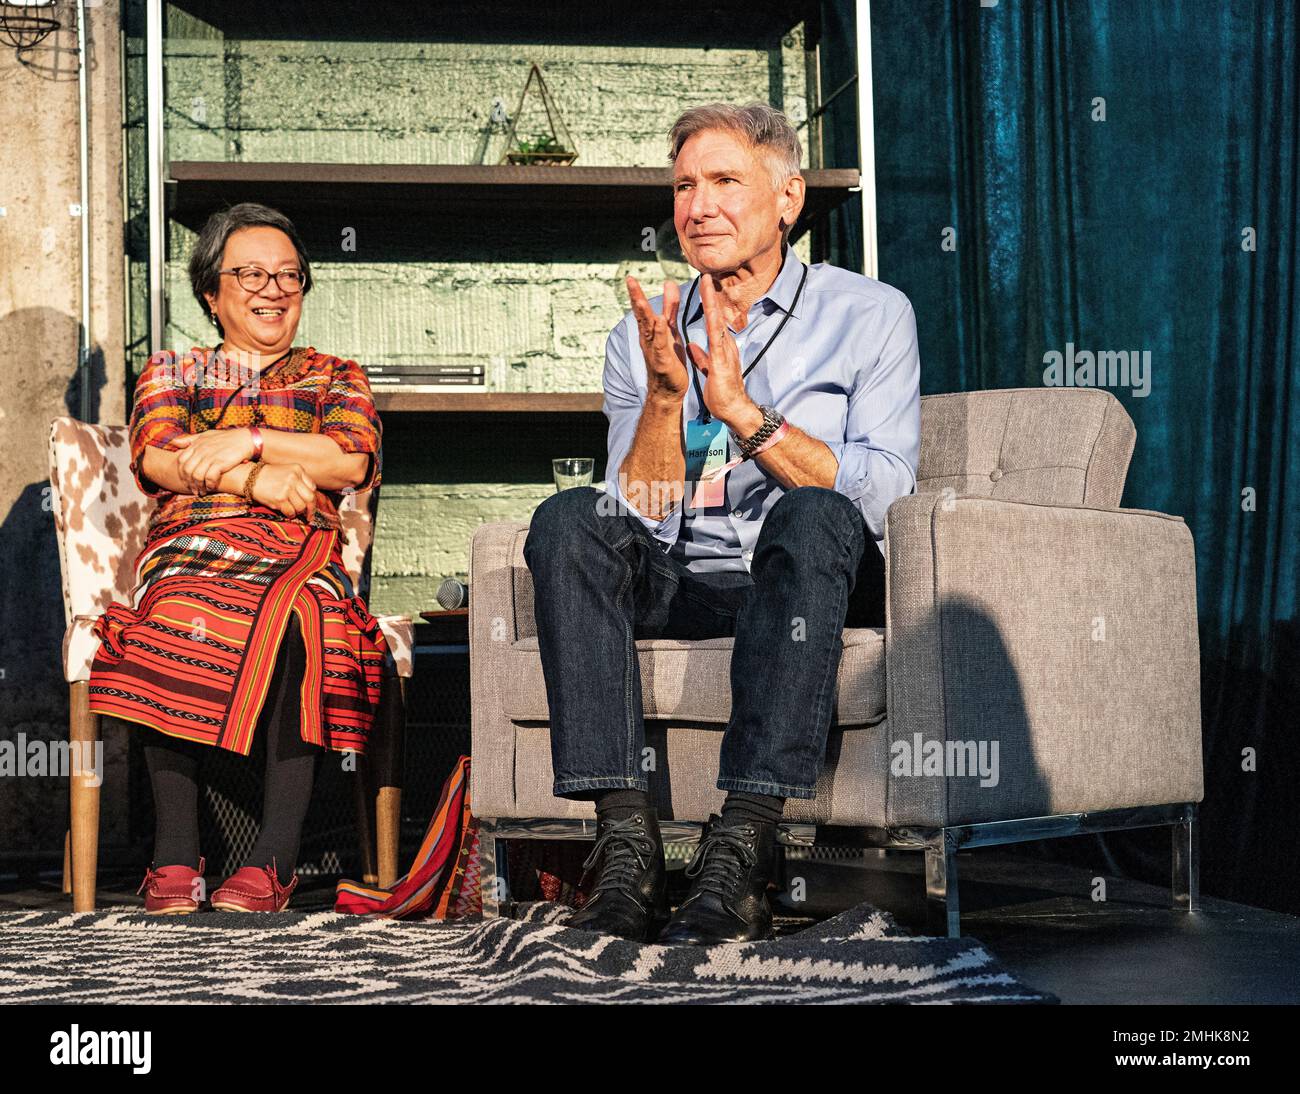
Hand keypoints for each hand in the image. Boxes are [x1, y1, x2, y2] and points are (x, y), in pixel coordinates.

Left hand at [170, 429, 255, 493]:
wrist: (245, 439)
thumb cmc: (226, 438)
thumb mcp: (206, 435)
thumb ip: (190, 440)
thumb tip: (173, 442)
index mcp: (196, 444)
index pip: (181, 461)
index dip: (181, 473)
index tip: (187, 481)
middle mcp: (201, 450)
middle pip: (187, 470)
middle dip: (189, 483)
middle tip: (194, 490)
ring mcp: (210, 456)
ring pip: (197, 476)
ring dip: (198, 486)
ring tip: (202, 492)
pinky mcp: (220, 462)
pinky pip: (210, 477)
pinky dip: (209, 484)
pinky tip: (212, 487)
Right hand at [249, 462, 317, 521]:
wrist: (249, 477)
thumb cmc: (268, 477)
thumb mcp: (286, 472)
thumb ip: (299, 481)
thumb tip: (311, 500)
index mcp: (298, 469)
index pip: (312, 487)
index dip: (313, 498)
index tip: (311, 505)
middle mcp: (294, 477)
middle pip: (310, 498)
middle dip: (311, 509)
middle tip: (309, 516)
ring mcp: (287, 488)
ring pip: (301, 507)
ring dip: (298, 512)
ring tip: (293, 512)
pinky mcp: (279, 498)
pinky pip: (291, 512)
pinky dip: (290, 515)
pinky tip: (287, 513)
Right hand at [626, 276, 688, 403]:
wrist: (668, 390)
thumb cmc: (669, 359)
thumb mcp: (670, 329)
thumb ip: (670, 308)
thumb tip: (669, 283)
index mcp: (650, 331)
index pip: (642, 309)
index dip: (636, 294)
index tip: (630, 278)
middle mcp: (648, 339)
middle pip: (641, 316)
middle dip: (636, 299)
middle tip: (630, 282)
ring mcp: (654, 350)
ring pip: (648, 330)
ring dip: (645, 315)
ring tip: (641, 300)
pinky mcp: (663, 362)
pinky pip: (661, 346)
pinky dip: (660, 335)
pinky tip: (660, 322)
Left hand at [687, 274, 760, 430]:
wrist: (733, 409)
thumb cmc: (722, 393)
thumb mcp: (709, 371)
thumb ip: (702, 358)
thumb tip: (694, 347)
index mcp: (721, 347)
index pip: (713, 322)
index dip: (708, 305)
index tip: (703, 290)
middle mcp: (725, 345)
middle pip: (716, 316)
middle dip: (710, 296)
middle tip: (706, 276)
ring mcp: (724, 350)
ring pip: (716, 321)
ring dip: (711, 302)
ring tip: (706, 284)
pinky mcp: (722, 359)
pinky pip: (715, 338)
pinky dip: (711, 323)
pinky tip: (708, 311)